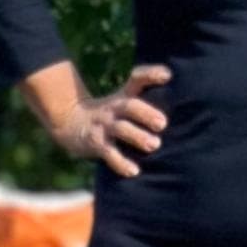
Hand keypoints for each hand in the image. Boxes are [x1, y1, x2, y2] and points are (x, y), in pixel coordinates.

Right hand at [55, 65, 169, 177]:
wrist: (70, 124)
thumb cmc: (109, 114)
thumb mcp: (122, 100)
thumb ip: (145, 99)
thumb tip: (176, 99)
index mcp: (123, 96)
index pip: (137, 79)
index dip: (151, 75)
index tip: (167, 75)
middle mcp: (113, 109)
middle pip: (129, 106)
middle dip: (146, 114)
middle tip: (163, 124)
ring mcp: (103, 126)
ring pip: (120, 129)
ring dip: (137, 136)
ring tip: (154, 145)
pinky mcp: (95, 144)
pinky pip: (108, 153)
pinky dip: (121, 163)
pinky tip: (134, 171)